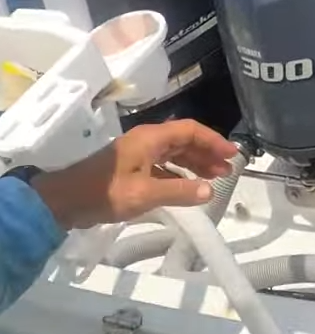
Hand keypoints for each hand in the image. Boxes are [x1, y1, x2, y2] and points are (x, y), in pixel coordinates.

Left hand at [28, 118, 238, 229]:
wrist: (63, 202)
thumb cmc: (104, 193)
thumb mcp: (145, 194)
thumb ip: (179, 190)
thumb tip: (210, 191)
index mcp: (150, 138)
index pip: (190, 131)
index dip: (214, 141)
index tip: (232, 155)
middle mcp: (146, 141)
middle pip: (184, 141)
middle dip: (207, 153)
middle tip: (227, 170)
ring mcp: (137, 154)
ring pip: (174, 153)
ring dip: (194, 163)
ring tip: (213, 178)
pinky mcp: (130, 168)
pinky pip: (163, 165)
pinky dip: (179, 173)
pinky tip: (187, 186)